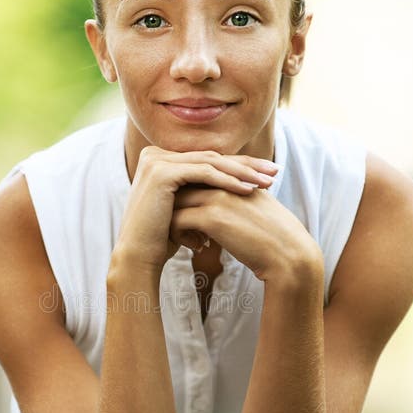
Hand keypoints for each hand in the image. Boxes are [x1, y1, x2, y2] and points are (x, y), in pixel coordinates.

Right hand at [112, 147, 277, 272]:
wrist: (138, 257)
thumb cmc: (161, 240)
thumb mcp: (186, 210)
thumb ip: (203, 194)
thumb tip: (236, 188)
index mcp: (160, 160)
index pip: (207, 160)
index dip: (238, 165)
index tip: (265, 174)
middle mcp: (155, 155)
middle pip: (211, 158)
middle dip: (245, 165)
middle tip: (274, 172)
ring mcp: (156, 161)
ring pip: (210, 163)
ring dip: (242, 172)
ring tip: (266, 182)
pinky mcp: (161, 172)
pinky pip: (203, 173)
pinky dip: (227, 180)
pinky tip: (248, 189)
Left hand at [170, 183, 322, 282]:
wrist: (289, 256)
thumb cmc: (275, 237)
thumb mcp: (257, 209)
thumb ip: (238, 200)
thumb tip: (222, 209)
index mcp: (235, 175)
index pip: (198, 175)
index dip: (190, 194)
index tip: (192, 214)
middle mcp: (224, 181)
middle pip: (182, 184)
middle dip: (177, 205)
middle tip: (186, 228)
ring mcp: (217, 197)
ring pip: (175, 201)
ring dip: (174, 220)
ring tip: (189, 239)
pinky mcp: (211, 217)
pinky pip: (176, 220)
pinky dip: (178, 235)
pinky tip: (196, 247)